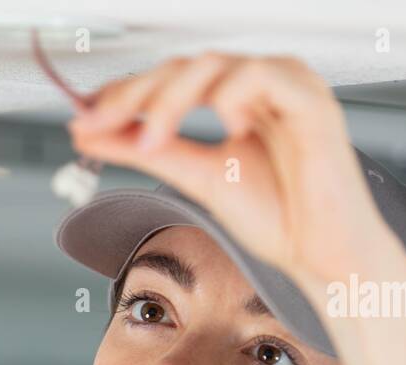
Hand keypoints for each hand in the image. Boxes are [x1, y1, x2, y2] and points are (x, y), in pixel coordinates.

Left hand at [67, 53, 405, 297]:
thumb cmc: (278, 219)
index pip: (171, 79)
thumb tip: (90, 133)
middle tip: (99, 124)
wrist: (322, 256)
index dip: (124, 93)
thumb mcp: (194, 177)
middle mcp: (260, 84)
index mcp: (236, 96)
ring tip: (151, 140)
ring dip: (171, 101)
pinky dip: (231, 97)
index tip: (83, 115)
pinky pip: (262, 77)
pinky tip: (220, 127)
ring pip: (214, 66)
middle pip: (184, 67)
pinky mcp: (311, 100)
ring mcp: (287, 87)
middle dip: (135, 96)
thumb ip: (146, 151)